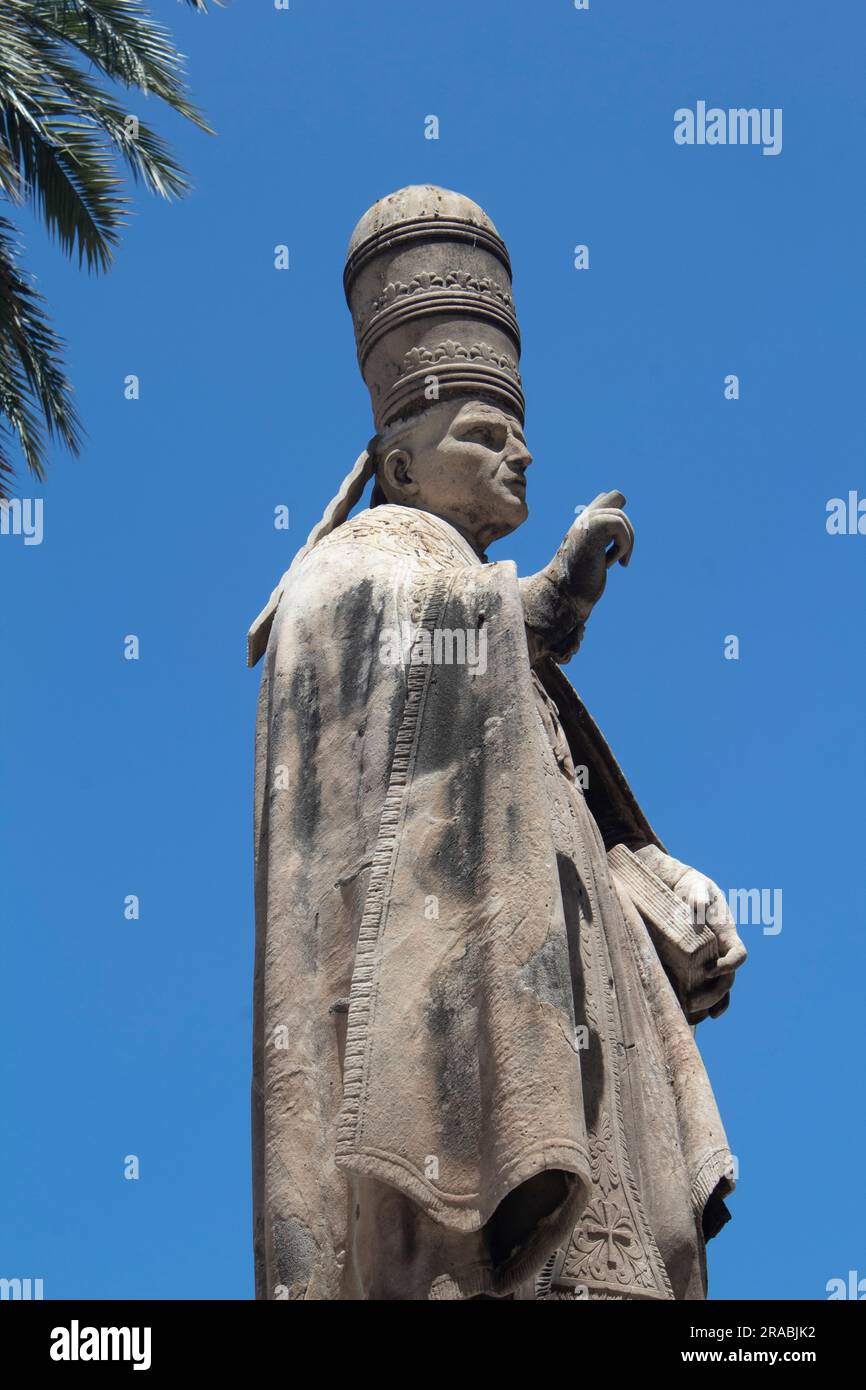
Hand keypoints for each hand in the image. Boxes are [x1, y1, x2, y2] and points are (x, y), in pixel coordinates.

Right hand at [519, 491, 633, 662]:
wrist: (563, 596)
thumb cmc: (577, 584)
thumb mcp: (593, 559)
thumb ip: (600, 544)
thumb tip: (613, 539)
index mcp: (582, 524)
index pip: (606, 498)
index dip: (616, 508)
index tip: (616, 537)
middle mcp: (582, 520)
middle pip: (617, 497)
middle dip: (626, 528)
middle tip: (621, 555)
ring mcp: (584, 524)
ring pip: (621, 516)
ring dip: (626, 543)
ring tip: (618, 563)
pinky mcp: (590, 532)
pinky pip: (619, 526)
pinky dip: (622, 547)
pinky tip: (612, 564)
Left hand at [635, 846, 746, 1023]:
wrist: (677, 885)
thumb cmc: (690, 884)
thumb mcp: (696, 886)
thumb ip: (698, 896)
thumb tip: (697, 913)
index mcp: (726, 932)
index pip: (739, 955)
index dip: (730, 966)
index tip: (712, 971)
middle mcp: (721, 949)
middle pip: (728, 978)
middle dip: (715, 993)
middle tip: (694, 1002)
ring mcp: (710, 957)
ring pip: (719, 986)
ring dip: (710, 1003)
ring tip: (694, 1015)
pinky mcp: (695, 961)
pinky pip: (705, 985)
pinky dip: (703, 1001)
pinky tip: (693, 1013)